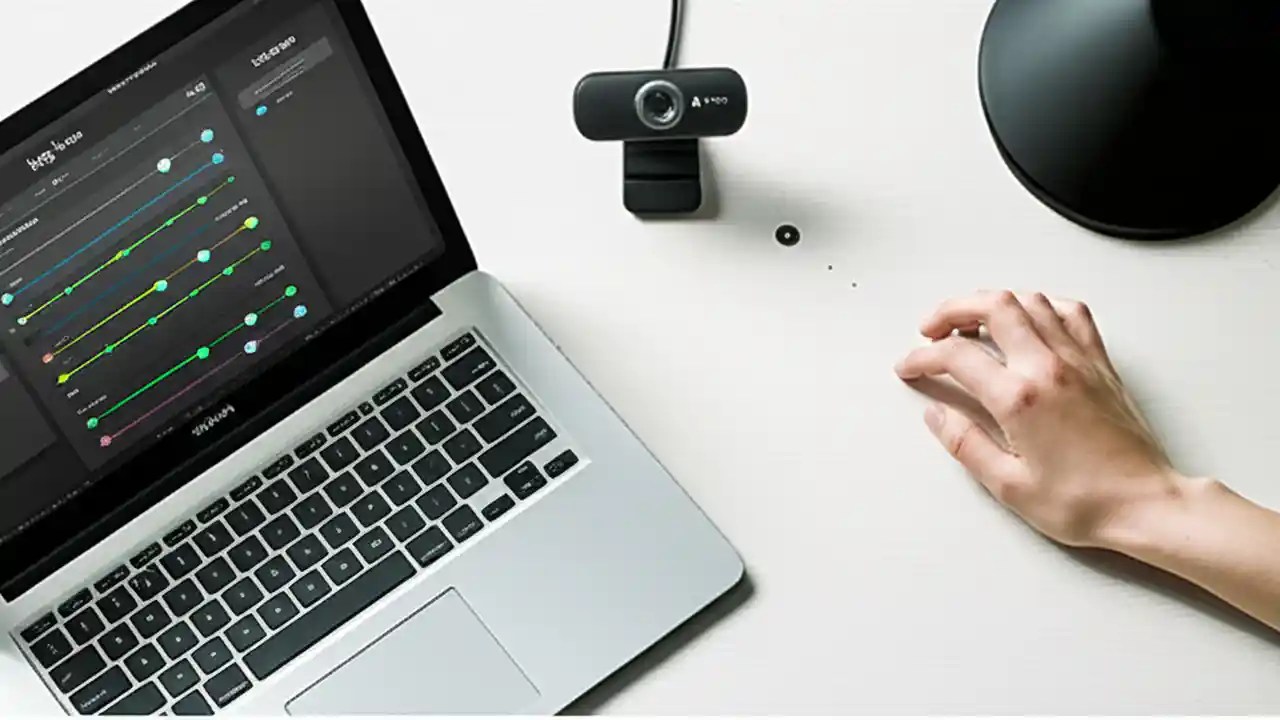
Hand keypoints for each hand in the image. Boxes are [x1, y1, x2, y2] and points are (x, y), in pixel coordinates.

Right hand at [896, 291, 1186, 548]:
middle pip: (993, 306)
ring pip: (1030, 301)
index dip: (923, 357)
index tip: (910, 366)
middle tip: (932, 329)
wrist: (1145, 505)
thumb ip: (965, 443)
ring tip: (972, 322)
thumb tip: (937, 415)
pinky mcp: (1100, 364)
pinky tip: (1029, 321)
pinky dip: (1042, 306)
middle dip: (952, 310)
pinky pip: (1070, 313)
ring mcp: (1078, 360)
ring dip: (993, 303)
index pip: (957, 356)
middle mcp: (1049, 367)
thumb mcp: (1008, 485)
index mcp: (1021, 398)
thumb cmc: (1084, 502)